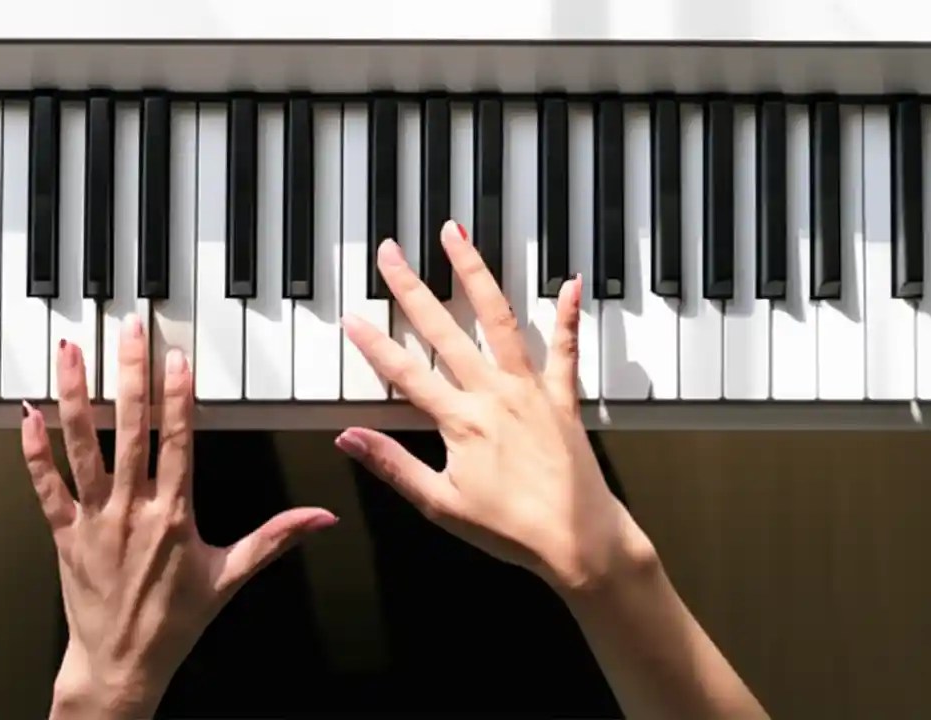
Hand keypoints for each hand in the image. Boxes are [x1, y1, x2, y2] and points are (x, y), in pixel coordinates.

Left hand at [21, 316, 337, 718]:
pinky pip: (45, 485)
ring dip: (74, 396)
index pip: (177, 443)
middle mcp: (131, 510)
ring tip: (70, 353)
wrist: (122, 665)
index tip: (175, 357)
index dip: (176, 397)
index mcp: (174, 516)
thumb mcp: (231, 577)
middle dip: (128, 375)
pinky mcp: (64, 533)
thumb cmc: (174, 622)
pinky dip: (33, 450)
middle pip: (129, 430)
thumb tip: (321, 519)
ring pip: (81, 447)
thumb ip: (275, 539)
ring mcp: (94, 519)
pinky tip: (28, 413)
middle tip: (127, 330)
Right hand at [338, 220, 650, 593]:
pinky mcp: (562, 398)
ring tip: (458, 238)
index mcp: (460, 421)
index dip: (374, 344)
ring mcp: (530, 390)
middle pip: (444, 330)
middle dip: (413, 288)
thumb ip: (393, 465)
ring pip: (499, 319)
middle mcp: (494, 394)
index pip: (405, 373)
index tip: (352, 318)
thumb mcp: (440, 504)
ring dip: (476, 274)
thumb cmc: (512, 530)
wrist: (581, 541)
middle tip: (392, 254)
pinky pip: (565, 349)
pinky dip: (566, 316)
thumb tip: (349, 439)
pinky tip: (568, 283)